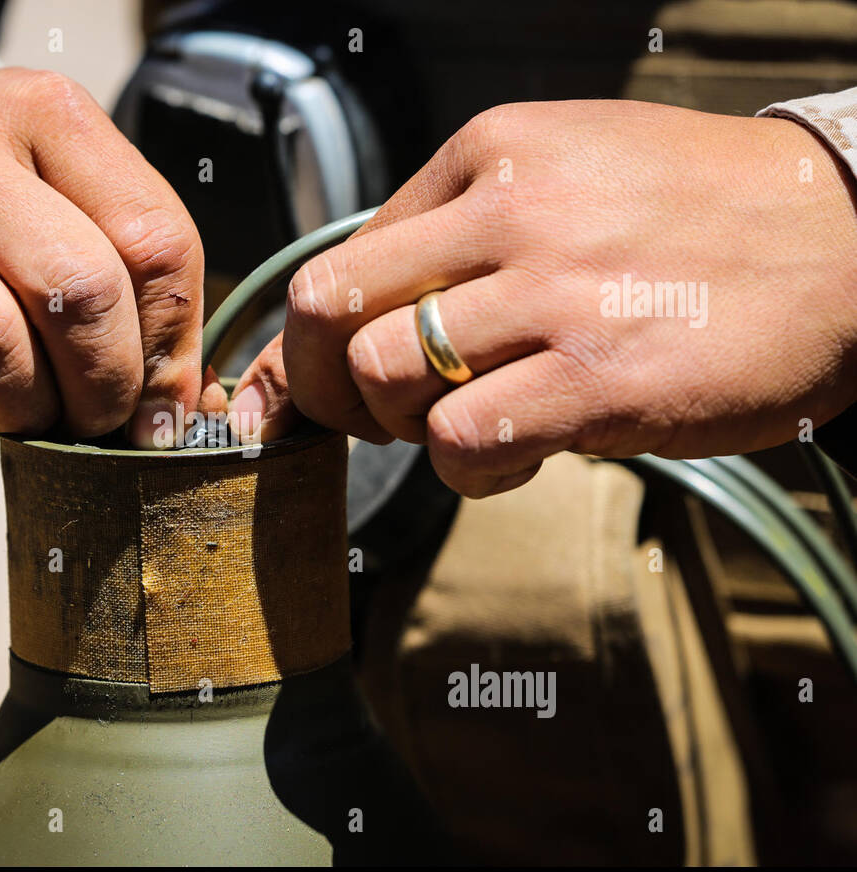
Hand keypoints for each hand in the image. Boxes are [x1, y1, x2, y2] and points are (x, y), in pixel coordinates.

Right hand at [0, 68, 209, 444]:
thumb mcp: (63, 184)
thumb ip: (134, 273)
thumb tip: (176, 408)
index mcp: (43, 113)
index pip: (154, 241)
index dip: (173, 343)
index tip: (166, 399)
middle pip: (78, 294)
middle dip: (108, 386)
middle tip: (104, 419)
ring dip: (29, 410)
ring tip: (31, 410)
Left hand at [232, 100, 856, 495]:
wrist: (848, 237)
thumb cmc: (691, 214)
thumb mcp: (562, 173)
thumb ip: (454, 233)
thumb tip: (346, 321)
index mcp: (491, 153)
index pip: (340, 258)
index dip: (319, 340)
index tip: (336, 382)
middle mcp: (511, 211)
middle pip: (329, 314)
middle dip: (332, 385)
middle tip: (387, 413)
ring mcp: (558, 293)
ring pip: (386, 377)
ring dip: (407, 427)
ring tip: (472, 425)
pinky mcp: (603, 379)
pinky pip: (462, 440)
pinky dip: (468, 466)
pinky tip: (518, 455)